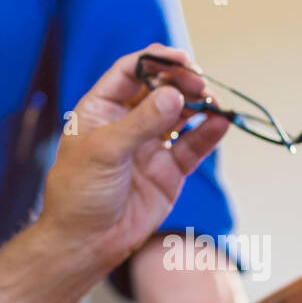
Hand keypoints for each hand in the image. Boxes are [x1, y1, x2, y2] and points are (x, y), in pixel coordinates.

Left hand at [39, 44, 229, 260]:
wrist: (86, 243)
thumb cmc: (80, 193)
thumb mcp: (104, 151)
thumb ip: (140, 123)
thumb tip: (173, 94)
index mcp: (101, 109)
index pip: (131, 72)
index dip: (156, 60)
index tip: (182, 59)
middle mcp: (127, 122)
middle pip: (160, 88)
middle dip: (182, 81)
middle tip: (200, 83)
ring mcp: (150, 145)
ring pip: (180, 114)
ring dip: (198, 104)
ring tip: (213, 101)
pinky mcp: (169, 170)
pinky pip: (193, 145)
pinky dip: (209, 132)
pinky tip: (221, 122)